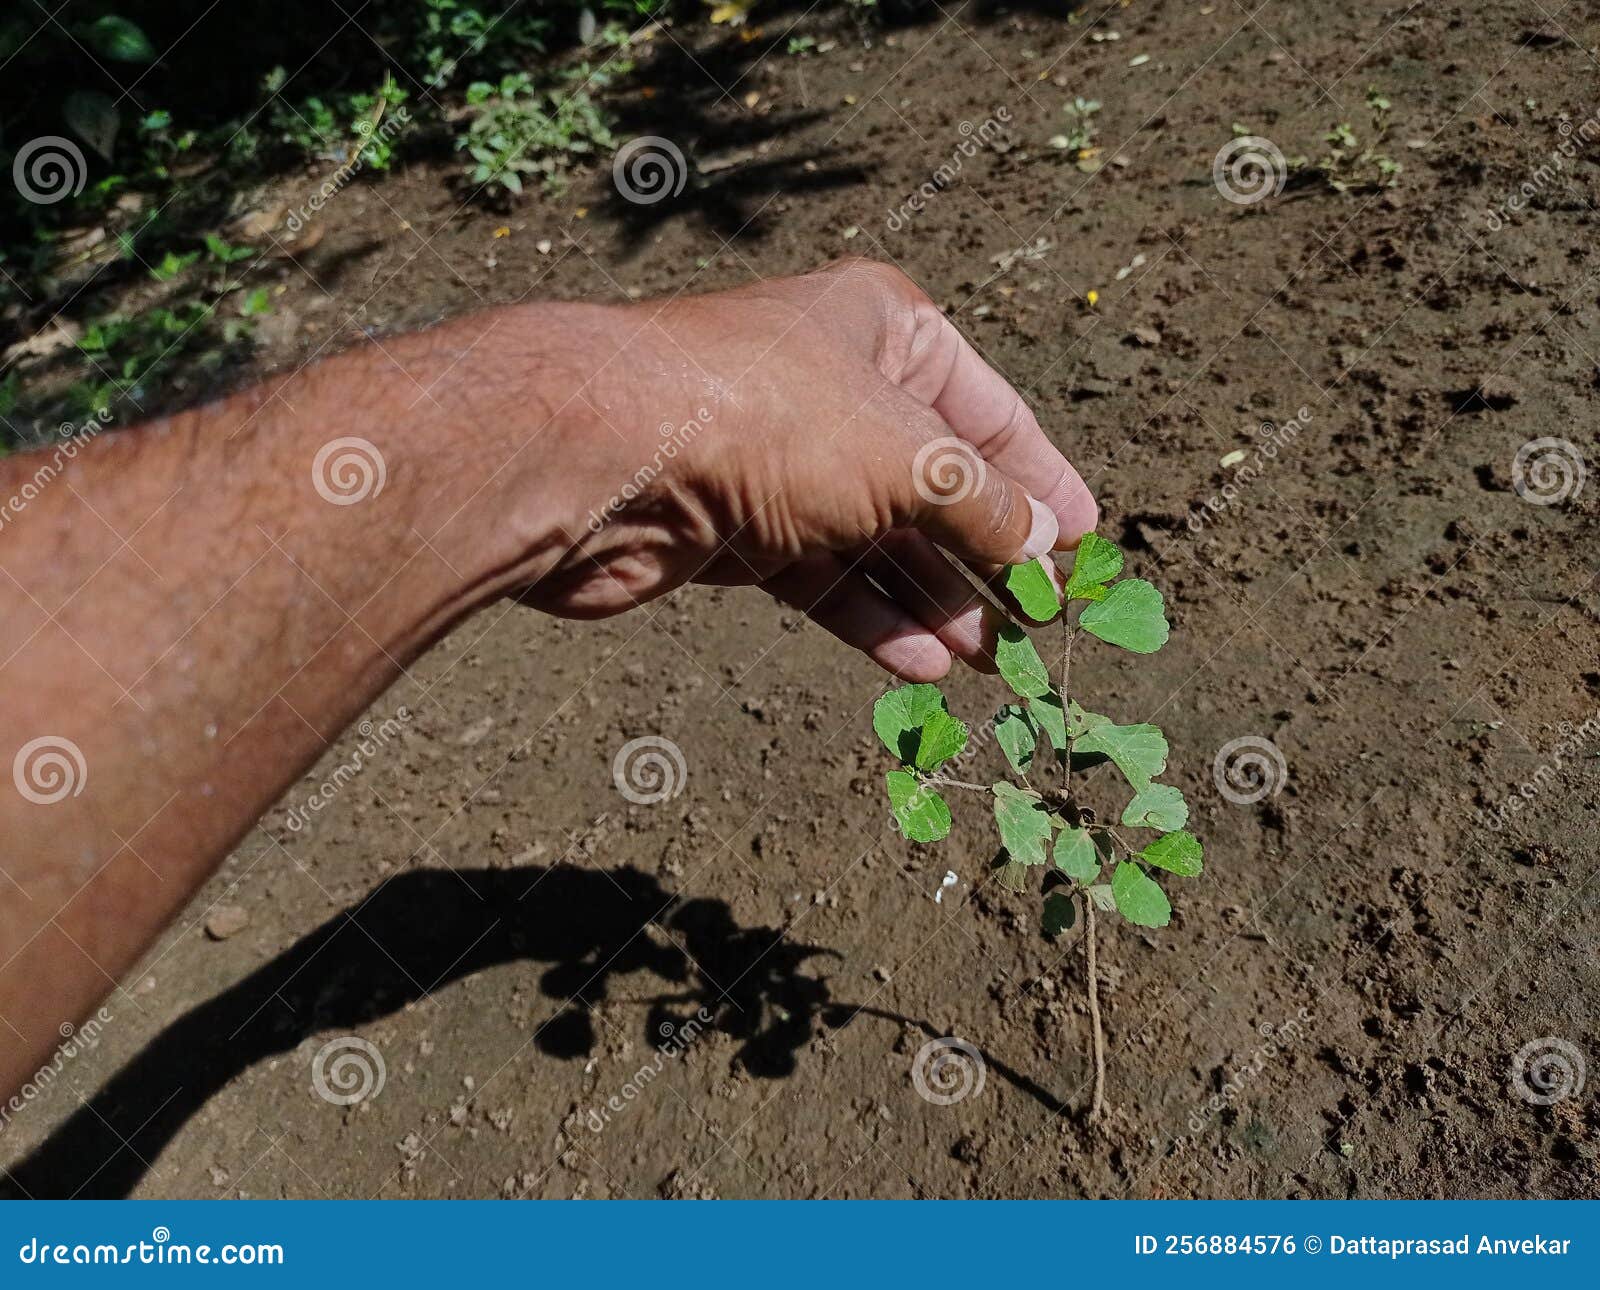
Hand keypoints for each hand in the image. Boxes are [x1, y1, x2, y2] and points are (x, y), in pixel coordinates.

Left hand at [522, 259, 1097, 679]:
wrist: (602, 458)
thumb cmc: (769, 419)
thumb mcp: (910, 458)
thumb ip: (986, 506)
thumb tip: (1042, 550)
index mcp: (886, 330)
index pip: (991, 412)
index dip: (1042, 479)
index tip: (1086, 545)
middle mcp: (835, 387)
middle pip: (936, 484)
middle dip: (989, 558)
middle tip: (1043, 626)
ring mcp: (782, 460)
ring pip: (878, 539)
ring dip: (935, 600)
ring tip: (992, 664)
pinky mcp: (736, 529)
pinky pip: (822, 578)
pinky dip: (871, 618)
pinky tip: (920, 666)